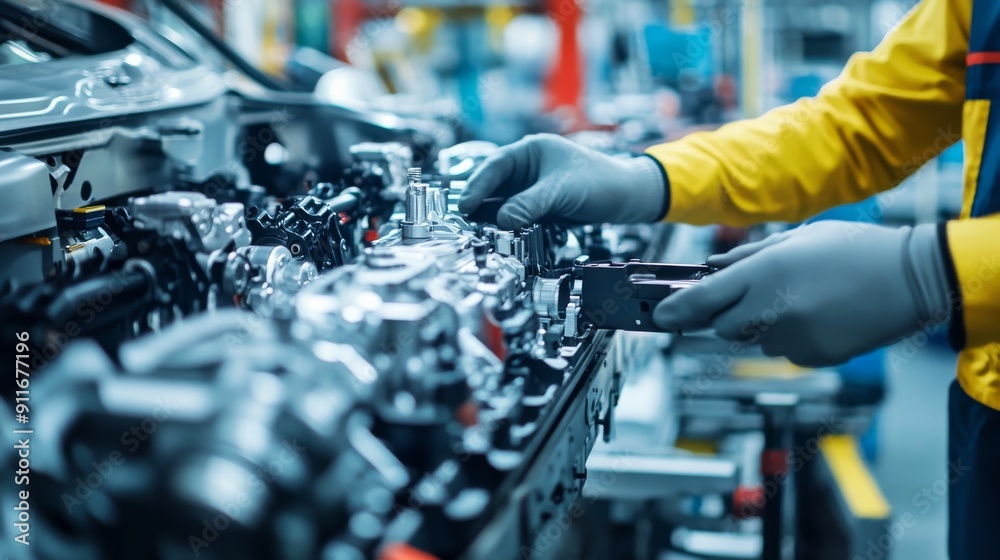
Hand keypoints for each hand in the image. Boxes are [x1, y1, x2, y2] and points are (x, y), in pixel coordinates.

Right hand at [457, 134, 666, 229]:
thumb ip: (530, 205)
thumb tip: (502, 221)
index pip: (495, 166)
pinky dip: (510, 224)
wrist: (630, 198)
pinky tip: (502, 235)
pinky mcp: (542, 205)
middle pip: (495, 185)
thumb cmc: (602, 182)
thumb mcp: (562, 192)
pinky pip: (518, 214)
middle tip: (466, 222)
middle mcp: (529, 167)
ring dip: (494, 217)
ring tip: (480, 232)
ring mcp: (534, 187)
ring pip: (505, 202)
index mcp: (531, 150)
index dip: (477, 186)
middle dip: (481, 203)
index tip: (465, 206)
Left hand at [653, 221, 952, 366]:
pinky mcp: (812, 357)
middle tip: (748, 298)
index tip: (658, 316)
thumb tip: (712, 266)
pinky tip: (819, 315)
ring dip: (762, 324)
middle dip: (723, 316)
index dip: (673, 310)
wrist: (911, 280)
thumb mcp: (797, 239)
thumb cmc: (854, 250)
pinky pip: (785, 351)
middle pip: (720, 327)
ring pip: (754, 340)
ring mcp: (792, 338)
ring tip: (801, 299)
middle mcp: (771, 309)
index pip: (701, 299)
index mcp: (764, 273)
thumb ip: (748, 255)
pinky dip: (791, 337)